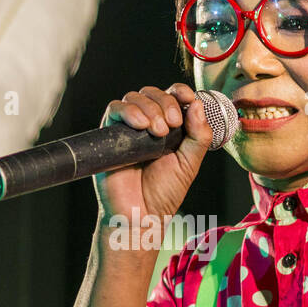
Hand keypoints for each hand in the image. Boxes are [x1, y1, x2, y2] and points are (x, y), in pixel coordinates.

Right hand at [93, 83, 214, 225]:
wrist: (141, 215)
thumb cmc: (164, 193)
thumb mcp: (190, 163)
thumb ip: (199, 135)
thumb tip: (197, 104)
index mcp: (169, 127)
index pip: (172, 96)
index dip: (179, 91)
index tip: (187, 97)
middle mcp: (147, 124)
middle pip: (153, 93)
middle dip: (165, 103)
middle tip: (172, 124)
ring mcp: (128, 129)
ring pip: (134, 98)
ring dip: (149, 108)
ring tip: (158, 132)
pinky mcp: (109, 135)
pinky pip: (114, 110)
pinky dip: (128, 111)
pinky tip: (140, 125)